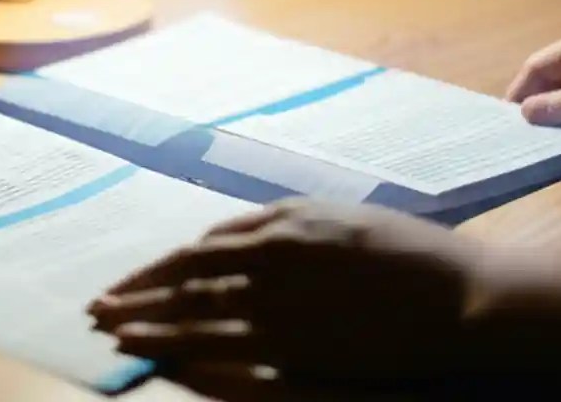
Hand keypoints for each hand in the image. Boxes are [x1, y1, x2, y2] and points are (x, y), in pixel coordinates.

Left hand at [87, 199, 484, 382]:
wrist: (459, 298)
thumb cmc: (419, 260)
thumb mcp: (355, 224)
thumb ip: (303, 232)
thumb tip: (263, 245)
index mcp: (291, 216)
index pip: (213, 239)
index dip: (173, 259)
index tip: (149, 274)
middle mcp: (271, 248)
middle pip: (187, 267)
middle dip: (140, 284)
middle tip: (101, 299)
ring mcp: (274, 292)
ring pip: (187, 302)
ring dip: (139, 311)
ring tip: (104, 321)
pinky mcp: (283, 336)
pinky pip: (208, 338)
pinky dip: (165, 339)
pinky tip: (137, 344)